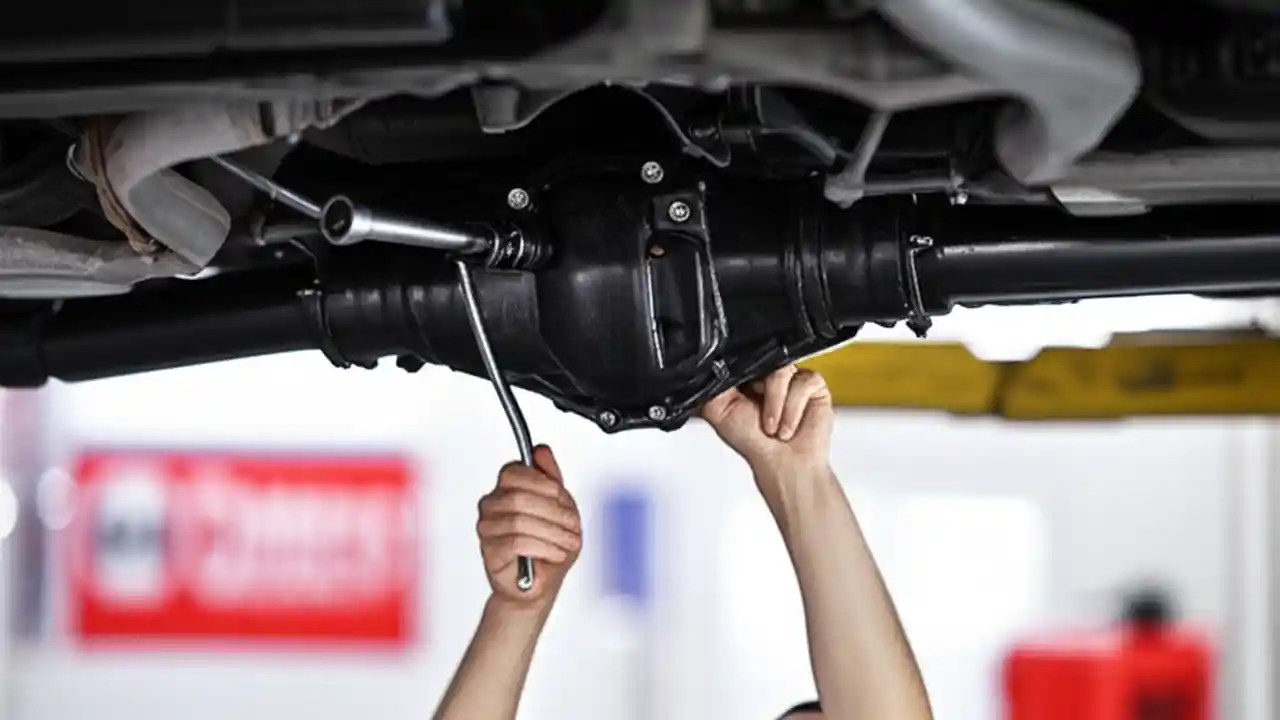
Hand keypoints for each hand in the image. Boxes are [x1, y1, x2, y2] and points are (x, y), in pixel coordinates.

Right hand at [476, 445, 581, 605]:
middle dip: (554, 512)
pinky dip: (544, 547)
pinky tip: (555, 553)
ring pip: (520, 520)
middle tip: (572, 526)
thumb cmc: (548, 547)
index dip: (541, 482)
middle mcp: (492, 505)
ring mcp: (488, 528)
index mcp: (507, 489)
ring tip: (567, 543)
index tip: (560, 495)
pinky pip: (516, 542)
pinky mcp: (489, 552)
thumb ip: (551, 478)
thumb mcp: (561, 506)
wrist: (541, 586)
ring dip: (553, 533)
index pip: (514, 471)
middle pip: (519, 496)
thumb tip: (541, 450)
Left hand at [700, 365, 833, 475]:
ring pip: (782, 371)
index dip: (740, 368)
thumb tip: (709, 367)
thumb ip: (712, 385)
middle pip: (763, 359)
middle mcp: (768, 375)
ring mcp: (792, 377)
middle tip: (755, 415)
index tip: (738, 390)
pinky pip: (803, 382)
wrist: (782, 465)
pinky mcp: (813, 384)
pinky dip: (793, 409)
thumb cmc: (753, 442)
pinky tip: (789, 427)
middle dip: (757, 389)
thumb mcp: (718, 410)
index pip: (742, 356)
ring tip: (773, 428)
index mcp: (745, 377)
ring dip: (775, 405)